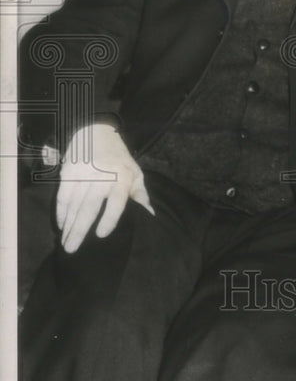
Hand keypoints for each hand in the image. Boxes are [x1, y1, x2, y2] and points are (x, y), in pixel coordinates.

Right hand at [57, 123, 153, 252]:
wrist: (96, 130)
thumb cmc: (119, 158)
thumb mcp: (134, 172)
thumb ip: (140, 195)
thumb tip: (151, 216)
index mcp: (122, 177)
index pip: (116, 201)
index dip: (109, 218)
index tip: (101, 235)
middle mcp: (102, 175)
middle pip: (89, 206)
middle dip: (80, 230)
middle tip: (72, 250)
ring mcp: (83, 173)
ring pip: (74, 204)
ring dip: (68, 225)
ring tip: (65, 242)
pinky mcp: (68, 171)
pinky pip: (62, 195)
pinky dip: (60, 212)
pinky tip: (61, 225)